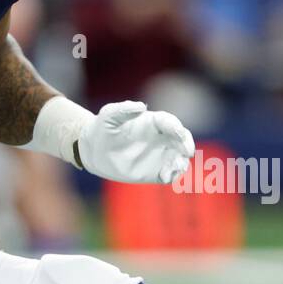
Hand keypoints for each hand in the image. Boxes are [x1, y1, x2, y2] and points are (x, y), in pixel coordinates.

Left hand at [77, 101, 194, 183]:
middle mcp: (161, 137)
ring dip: (182, 162)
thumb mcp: (109, 116)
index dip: (175, 127)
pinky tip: (165, 177)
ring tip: (176, 167)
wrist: (95, 151)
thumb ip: (123, 110)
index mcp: (153, 122)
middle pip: (182, 139)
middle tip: (187, 151)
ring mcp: (161, 155)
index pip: (169, 122)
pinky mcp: (157, 172)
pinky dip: (173, 175)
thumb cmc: (103, 128)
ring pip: (180, 157)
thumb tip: (141, 106)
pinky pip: (171, 174)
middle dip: (187, 143)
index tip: (178, 133)